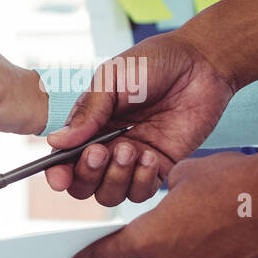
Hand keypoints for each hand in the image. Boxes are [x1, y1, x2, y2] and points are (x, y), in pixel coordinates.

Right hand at [44, 31, 233, 205]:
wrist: (201, 62)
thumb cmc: (152, 63)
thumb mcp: (111, 80)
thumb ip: (86, 113)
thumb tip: (56, 141)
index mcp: (87, 128)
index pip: (63, 161)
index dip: (57, 174)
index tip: (59, 177)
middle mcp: (106, 148)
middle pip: (83, 185)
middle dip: (87, 175)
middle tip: (101, 151)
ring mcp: (133, 160)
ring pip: (110, 194)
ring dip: (115, 178)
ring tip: (130, 149)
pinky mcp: (160, 166)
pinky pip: (142, 192)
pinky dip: (141, 181)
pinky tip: (150, 156)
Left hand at [66, 147, 257, 257]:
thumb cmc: (232, 180)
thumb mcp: (185, 176)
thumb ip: (164, 195)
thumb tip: (167, 197)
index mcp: (149, 238)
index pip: (106, 256)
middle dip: (144, 251)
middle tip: (159, 230)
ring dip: (176, 255)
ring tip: (198, 228)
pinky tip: (221, 237)